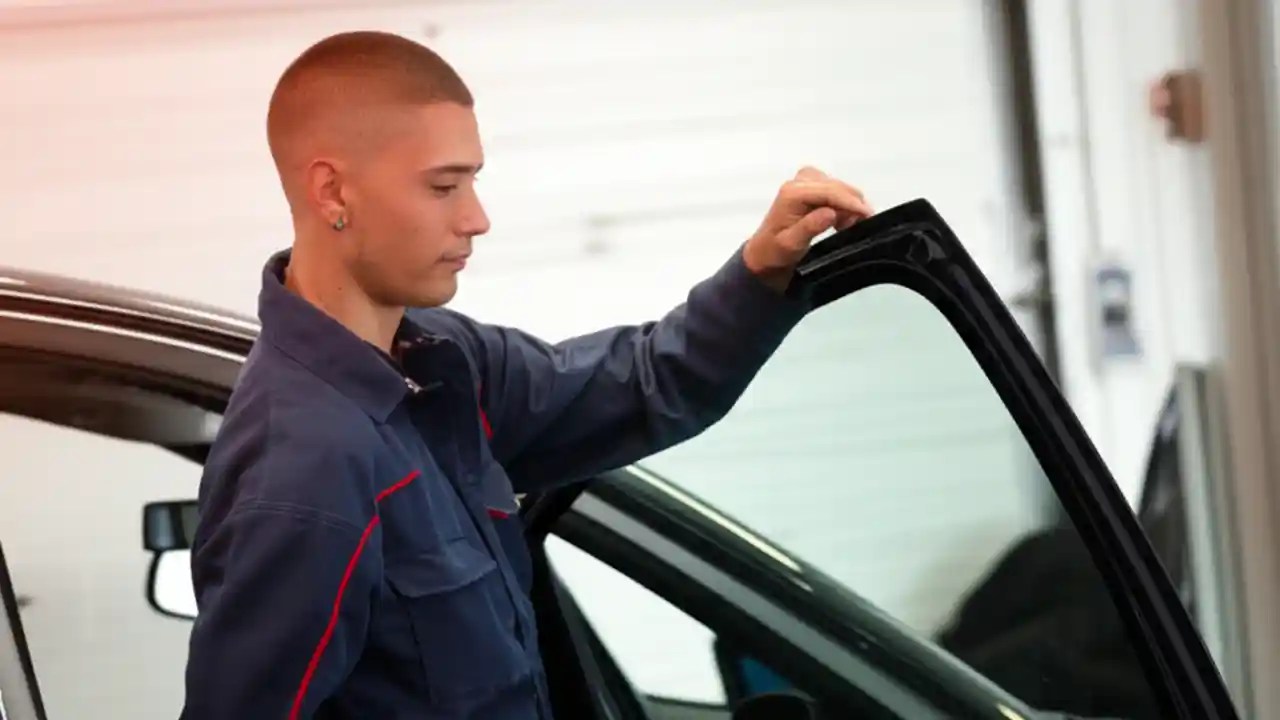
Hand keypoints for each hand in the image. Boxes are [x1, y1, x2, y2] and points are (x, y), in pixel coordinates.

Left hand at [742, 167, 872, 291]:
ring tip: (844, 227)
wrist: (765, 252)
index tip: (867, 214)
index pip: (829, 191)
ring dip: (848, 207)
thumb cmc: (775, 250)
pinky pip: (836, 190)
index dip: (851, 202)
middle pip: (837, 187)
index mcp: (792, 193)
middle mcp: (799, 182)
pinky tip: (840, 222)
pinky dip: (843, 205)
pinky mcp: (812, 186)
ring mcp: (806, 181)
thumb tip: (830, 213)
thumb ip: (810, 227)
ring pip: (839, 188)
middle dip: (851, 206)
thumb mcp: (791, 244)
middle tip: (855, 228)